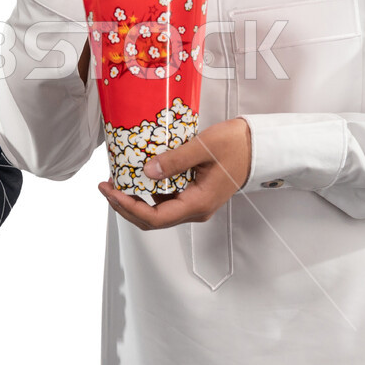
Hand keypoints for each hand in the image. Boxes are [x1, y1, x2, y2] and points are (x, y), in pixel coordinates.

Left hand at [98, 119, 252, 229]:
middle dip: (125, 205)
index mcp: (197, 204)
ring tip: (117, 178)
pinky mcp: (193, 193)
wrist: (258, 145)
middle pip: (152, 219)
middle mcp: (195, 209)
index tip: (111, 191)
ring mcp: (194, 203)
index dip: (128, 207)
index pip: (155, 218)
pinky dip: (147, 189)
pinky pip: (165, 197)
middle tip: (106, 186)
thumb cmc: (236, 145)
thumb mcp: (203, 147)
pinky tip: (137, 173)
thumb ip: (174, 160)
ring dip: (134, 198)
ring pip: (157, 210)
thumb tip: (146, 172)